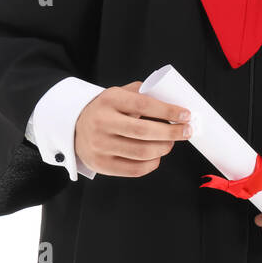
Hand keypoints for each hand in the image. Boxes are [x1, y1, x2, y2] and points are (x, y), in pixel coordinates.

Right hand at [75, 81, 191, 175]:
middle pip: (143, 131)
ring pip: (141, 152)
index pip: (144, 105)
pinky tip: (157, 156)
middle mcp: (102, 123)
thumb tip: (175, 101)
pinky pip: (133, 169)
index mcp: (109, 100)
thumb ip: (144, 93)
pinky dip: (152, 164)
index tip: (185, 115)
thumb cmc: (107, 109)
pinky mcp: (100, 164)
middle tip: (186, 131)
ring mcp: (99, 146)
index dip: (168, 111)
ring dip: (163, 148)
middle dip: (171, 133)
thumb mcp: (120, 93)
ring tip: (171, 143)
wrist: (75, 126)